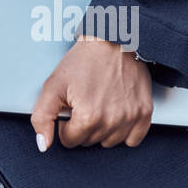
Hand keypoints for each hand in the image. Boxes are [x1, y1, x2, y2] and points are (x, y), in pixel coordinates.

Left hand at [31, 34, 152, 150]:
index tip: (70, 106)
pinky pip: (132, 140)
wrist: (113, 42)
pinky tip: (116, 112)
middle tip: (84, 101)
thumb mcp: (53, 85)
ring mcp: (130, 118)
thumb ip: (42, 117)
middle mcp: (111, 122)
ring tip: (99, 103)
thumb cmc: (83, 61)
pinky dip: (123, 131)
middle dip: (82, 125)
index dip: (66, 123)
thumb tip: (43, 145)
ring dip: (101, 128)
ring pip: (109, 142)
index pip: (69, 140)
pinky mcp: (145, 113)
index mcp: (88, 117)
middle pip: (89, 142)